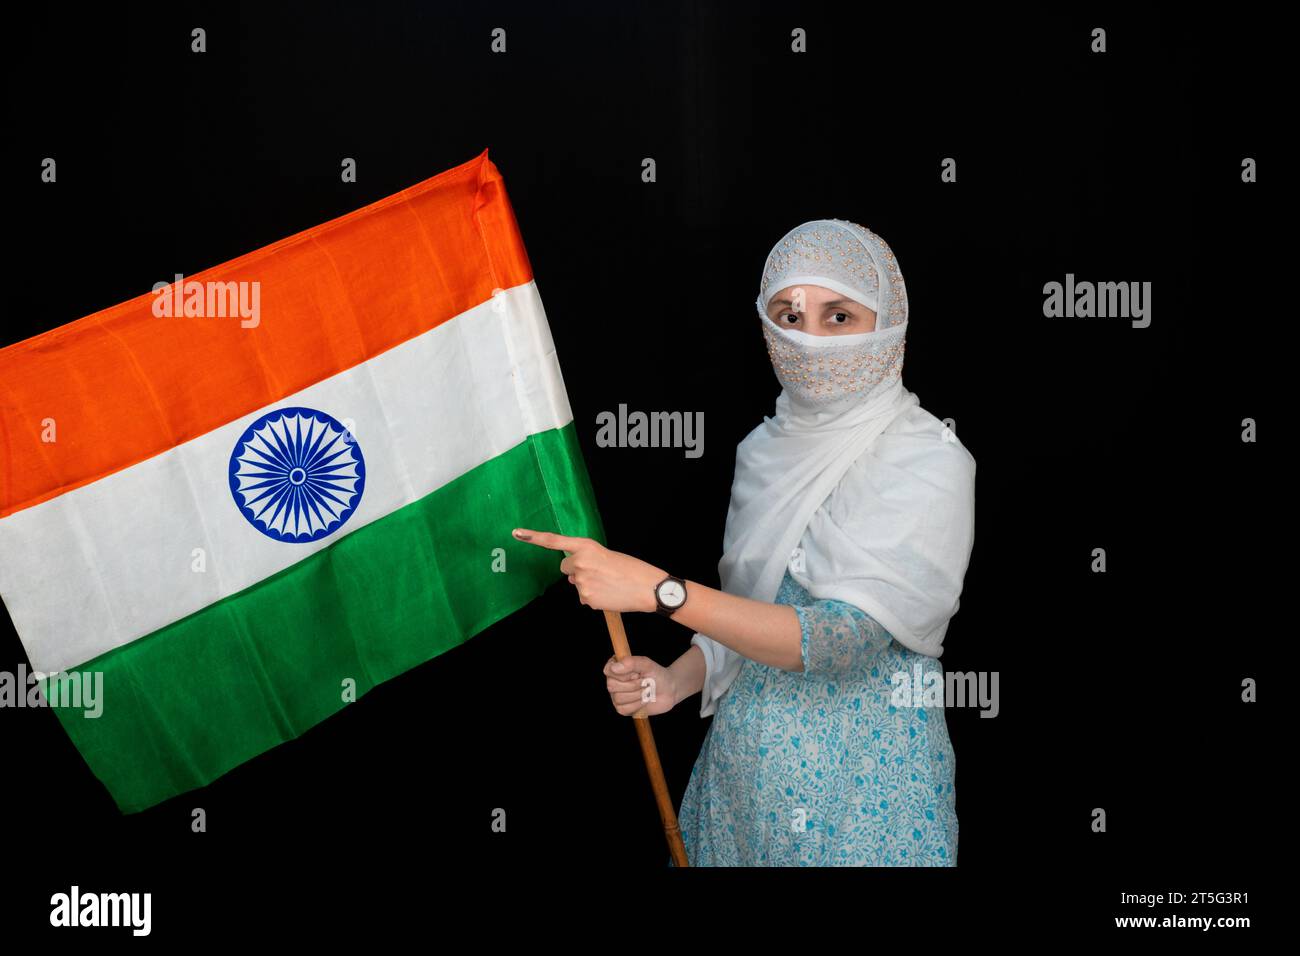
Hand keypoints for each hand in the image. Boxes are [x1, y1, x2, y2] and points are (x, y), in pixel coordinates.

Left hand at [512, 528, 664, 613]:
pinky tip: (609, 594)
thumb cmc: (630, 569)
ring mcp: (581, 581)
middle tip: (599, 572)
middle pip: (565, 568)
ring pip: (575, 583)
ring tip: (609, 584)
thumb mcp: (606, 556)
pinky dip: (594, 597)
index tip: (516, 533)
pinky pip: (583, 597)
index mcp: (586, 546)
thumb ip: (585, 560)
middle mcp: (580, 562)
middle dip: (576, 570)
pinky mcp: (585, 598)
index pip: (554, 541)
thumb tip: (570, 576)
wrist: (646, 587)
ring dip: (588, 584)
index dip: (533, 537)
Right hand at [603, 655, 677, 715]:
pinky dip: (637, 705)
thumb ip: (631, 662)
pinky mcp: (623, 708)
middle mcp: (614, 681)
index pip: (608, 670)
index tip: (636, 673)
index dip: (623, 674)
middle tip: (645, 682)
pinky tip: (644, 700)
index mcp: (617, 667)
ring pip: (618, 698)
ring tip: (646, 690)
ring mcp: (616, 696)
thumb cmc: (657, 675)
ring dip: (637, 695)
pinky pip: (623, 709)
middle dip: (633, 685)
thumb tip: (614, 667)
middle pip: (612, 686)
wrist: (669, 691)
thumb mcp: (647, 665)